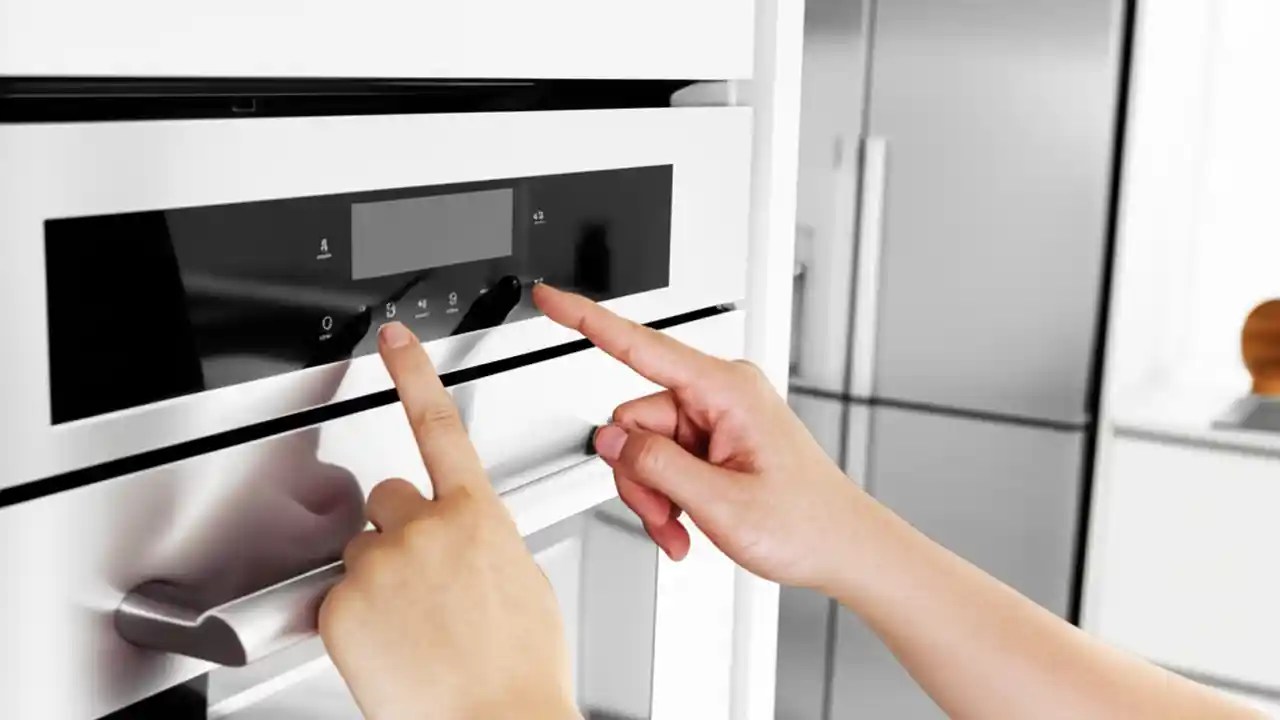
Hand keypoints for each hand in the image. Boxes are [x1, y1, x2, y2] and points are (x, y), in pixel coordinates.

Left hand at [319, 322, 578, 719]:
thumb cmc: (521, 668)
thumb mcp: (524, 582)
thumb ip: (484, 538)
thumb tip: (464, 533)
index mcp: (477, 516)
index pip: (438, 424)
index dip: (413, 373)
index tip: (393, 339)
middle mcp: (424, 528)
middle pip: (389, 498)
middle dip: (400, 529)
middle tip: (423, 582)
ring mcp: (378, 565)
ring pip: (362, 549)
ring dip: (380, 576)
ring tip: (414, 626)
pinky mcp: (338, 606)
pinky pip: (337, 596)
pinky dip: (357, 619)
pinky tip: (392, 646)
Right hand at [533, 285, 865, 591]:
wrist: (842, 548)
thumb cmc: (807, 522)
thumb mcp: (720, 502)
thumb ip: (656, 465)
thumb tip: (612, 438)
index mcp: (728, 389)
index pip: (641, 345)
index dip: (587, 319)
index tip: (551, 298)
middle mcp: (720, 394)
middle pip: (634, 418)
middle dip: (638, 475)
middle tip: (664, 516)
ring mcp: (717, 417)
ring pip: (644, 447)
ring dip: (654, 495)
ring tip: (683, 527)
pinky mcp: (714, 440)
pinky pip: (664, 462)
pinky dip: (667, 498)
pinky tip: (688, 524)